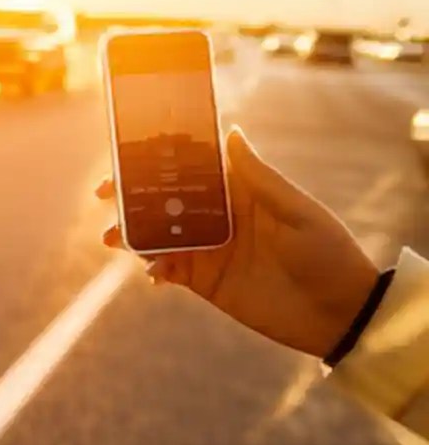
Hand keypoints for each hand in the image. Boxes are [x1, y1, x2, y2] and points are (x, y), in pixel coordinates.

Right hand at [98, 127, 378, 357]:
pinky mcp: (204, 281)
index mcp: (238, 191)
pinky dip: (153, 269)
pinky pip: (168, 269)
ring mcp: (208, 248)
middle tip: (105, 198)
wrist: (339, 313)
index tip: (126, 155)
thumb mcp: (297, 212)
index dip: (156, 160)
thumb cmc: (327, 253)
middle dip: (130, 197)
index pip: (189, 167)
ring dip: (131, 234)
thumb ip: (259, 176)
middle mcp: (217, 216)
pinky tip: (153, 274)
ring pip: (157, 234)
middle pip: (164, 200)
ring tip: (112, 240)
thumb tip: (231, 130)